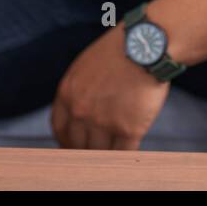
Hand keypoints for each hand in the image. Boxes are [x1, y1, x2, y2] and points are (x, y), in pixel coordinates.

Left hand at [50, 25, 170, 150]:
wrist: (146, 45)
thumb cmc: (120, 51)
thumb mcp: (85, 66)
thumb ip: (77, 90)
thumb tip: (77, 113)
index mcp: (68, 93)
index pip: (60, 129)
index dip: (67, 142)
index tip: (73, 147)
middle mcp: (81, 110)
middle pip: (78, 145)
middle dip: (85, 152)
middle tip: (94, 157)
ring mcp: (104, 122)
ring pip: (100, 153)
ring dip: (106, 156)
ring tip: (113, 160)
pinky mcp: (128, 129)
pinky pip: (123, 153)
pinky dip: (127, 157)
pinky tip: (130, 157)